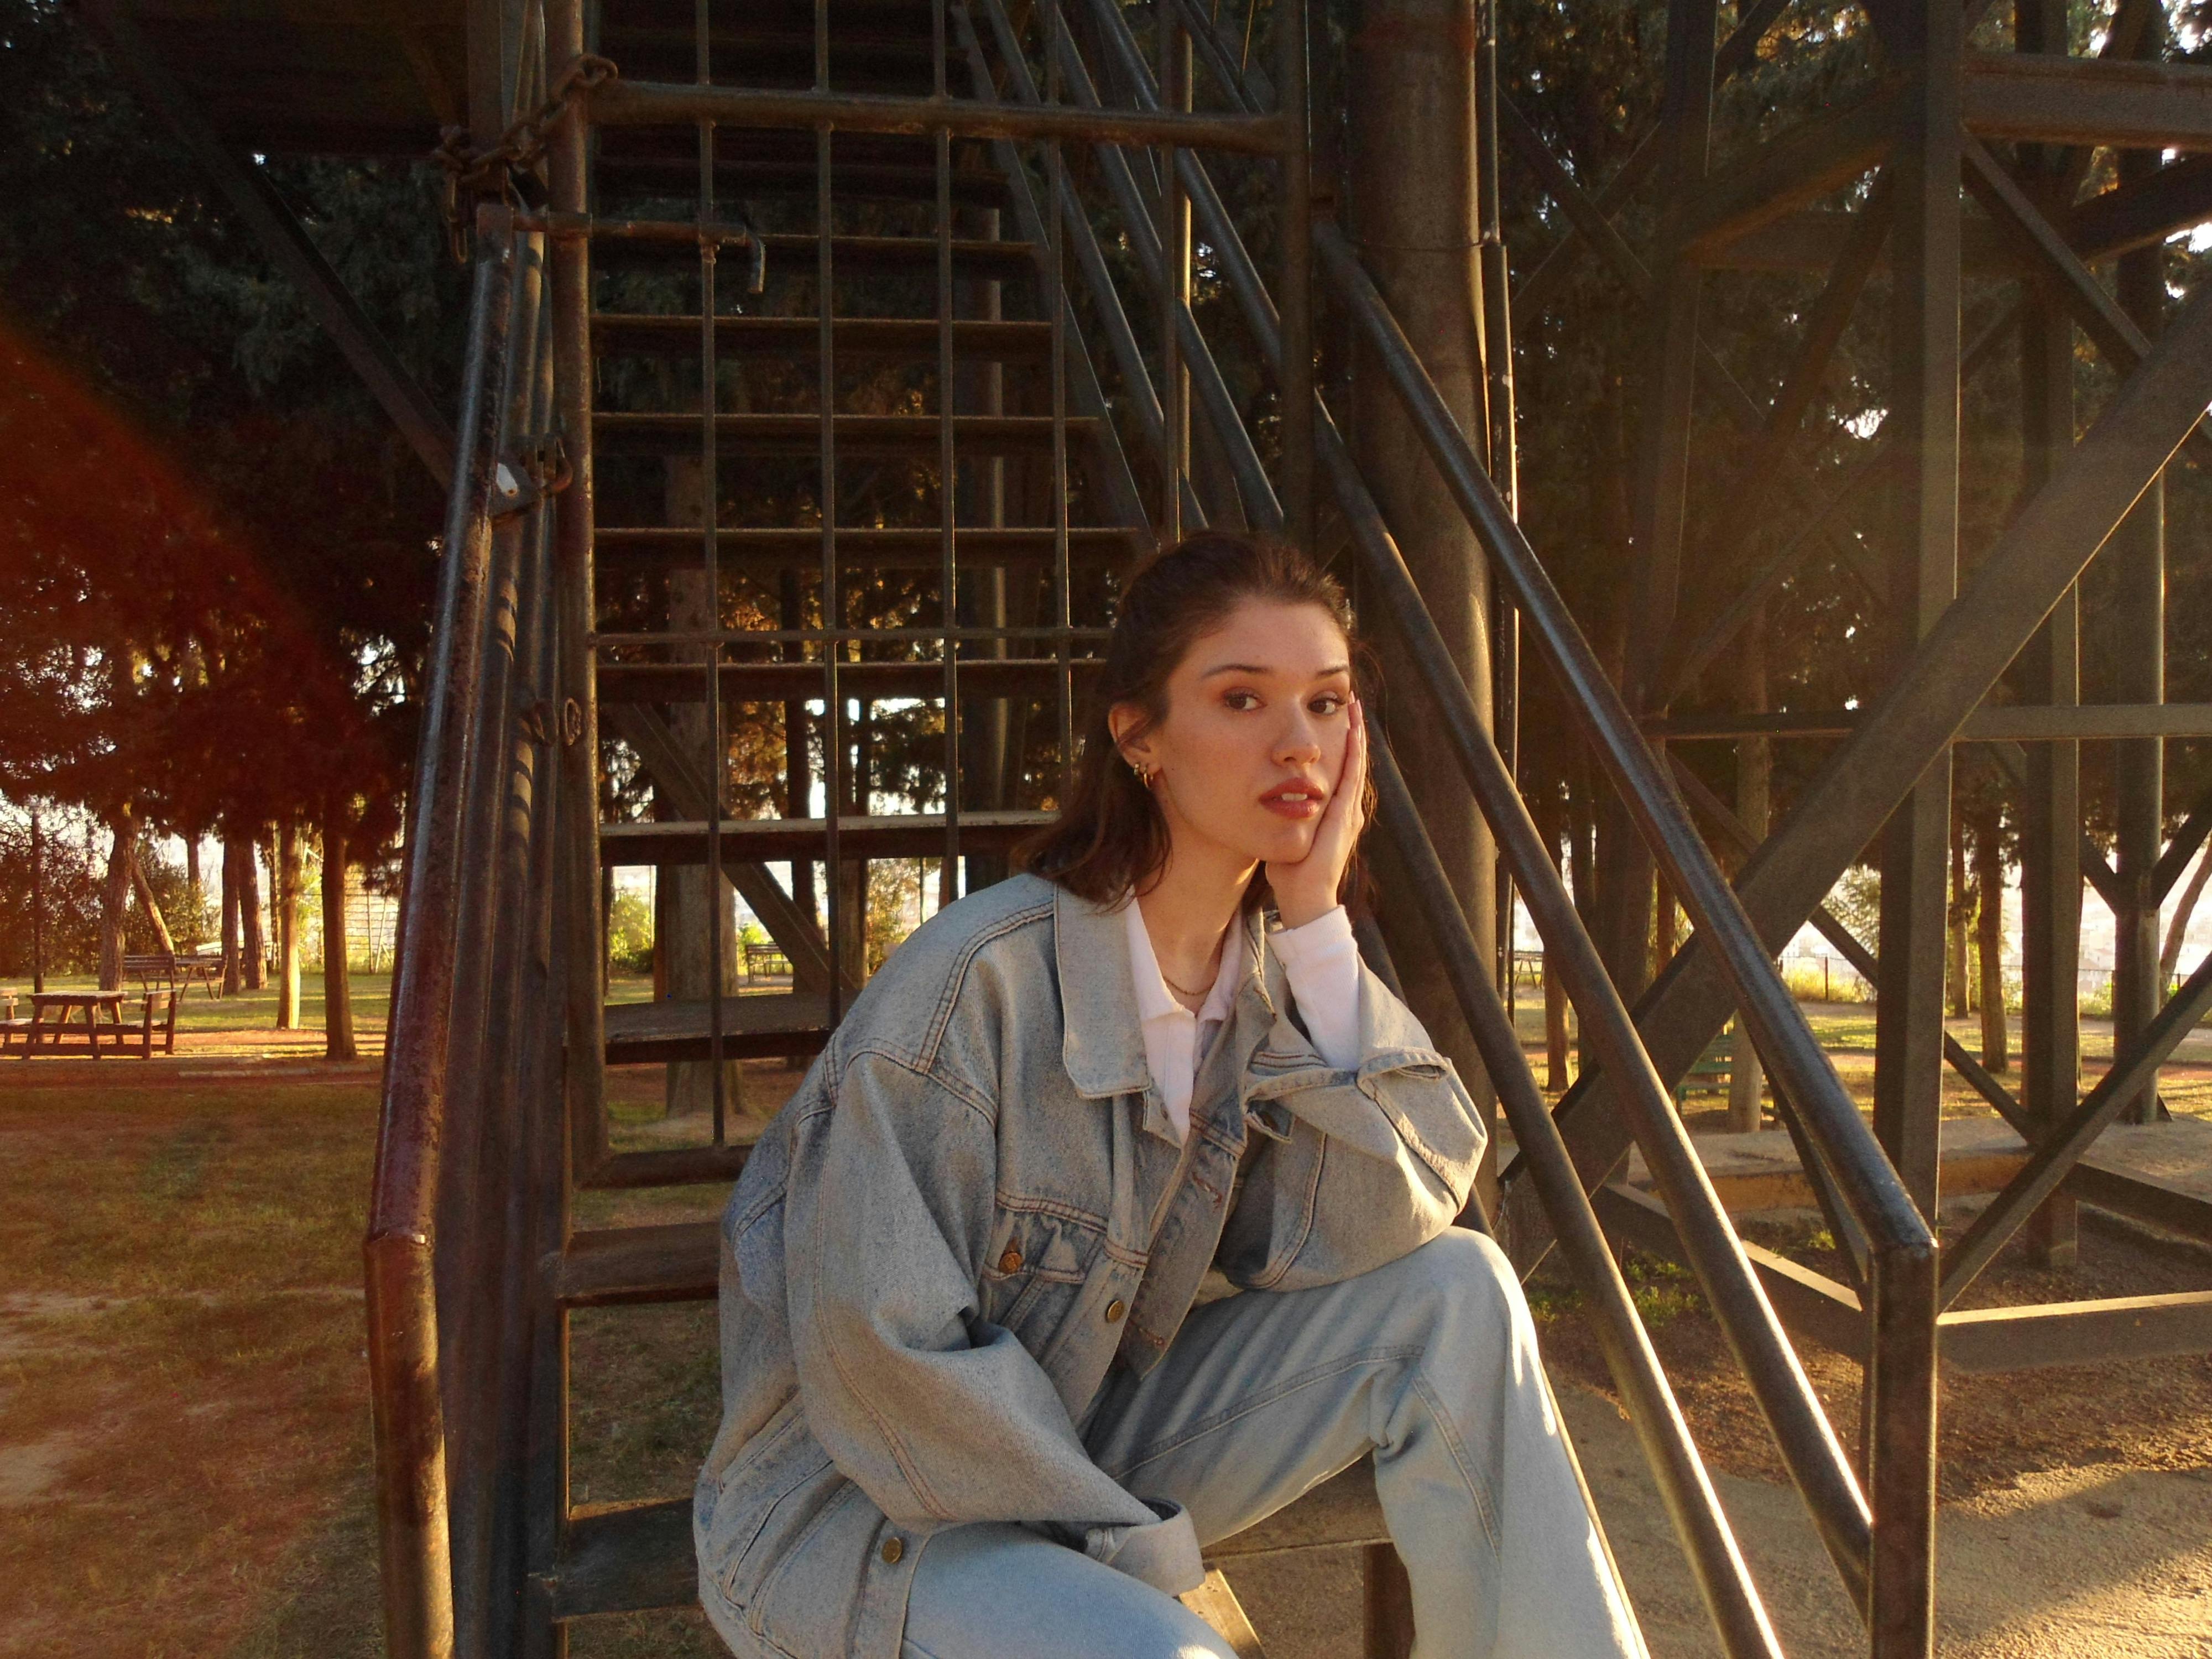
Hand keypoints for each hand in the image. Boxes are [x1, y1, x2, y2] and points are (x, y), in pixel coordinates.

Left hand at [1264, 694, 1367, 928]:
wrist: (1304, 898)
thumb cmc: (1291, 873)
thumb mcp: (1288, 834)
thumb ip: (1282, 816)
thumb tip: (1264, 801)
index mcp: (1334, 813)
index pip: (1341, 769)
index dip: (1340, 743)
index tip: (1335, 716)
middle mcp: (1346, 809)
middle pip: (1353, 760)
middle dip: (1352, 730)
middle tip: (1351, 700)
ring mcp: (1348, 812)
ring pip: (1355, 763)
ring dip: (1355, 735)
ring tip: (1354, 707)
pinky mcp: (1344, 816)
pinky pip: (1351, 777)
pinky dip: (1353, 753)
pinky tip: (1352, 733)